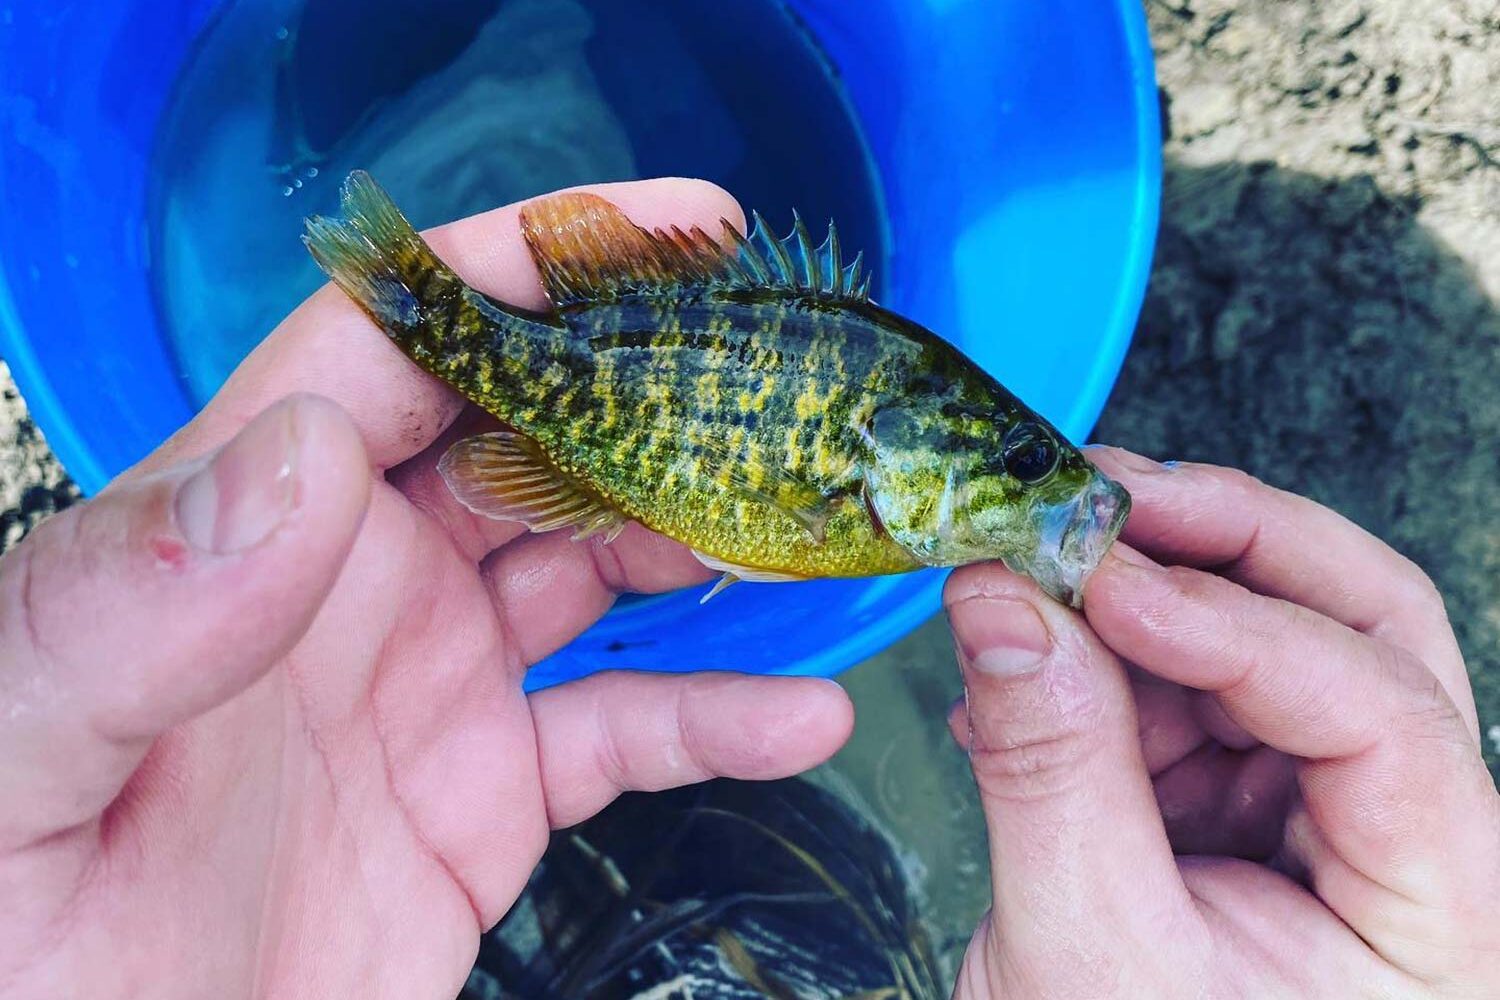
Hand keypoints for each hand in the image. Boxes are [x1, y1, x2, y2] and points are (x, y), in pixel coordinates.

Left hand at [0, 181, 852, 996]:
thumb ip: (126, 611)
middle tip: (789, 385)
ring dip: (704, 534)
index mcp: (239, 530)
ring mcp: (427, 686)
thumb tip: (306, 455)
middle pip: (528, 440)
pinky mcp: (484, 798)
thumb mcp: (20, 775)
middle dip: (657, 398)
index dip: (531, 269)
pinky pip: (623, 731)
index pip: (395, 348)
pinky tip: (801, 713)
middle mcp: (348, 584)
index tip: (679, 230)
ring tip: (811, 519)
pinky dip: (716, 718)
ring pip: (595, 565)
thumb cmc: (9, 951)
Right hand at [944, 448, 1498, 997]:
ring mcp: (1329, 809)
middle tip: (1106, 500)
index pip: (1379, 709)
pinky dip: (1106, 653)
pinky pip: (1191, 680)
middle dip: (1230, 546)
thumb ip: (1052, 765)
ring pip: (1275, 631)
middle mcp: (1413, 840)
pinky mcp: (1248, 795)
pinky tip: (1023, 673)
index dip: (1234, 621)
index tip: (1097, 573)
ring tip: (1031, 601)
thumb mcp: (1082, 951)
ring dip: (1145, 600)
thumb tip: (1005, 595)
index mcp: (1445, 912)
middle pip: (1369, 625)